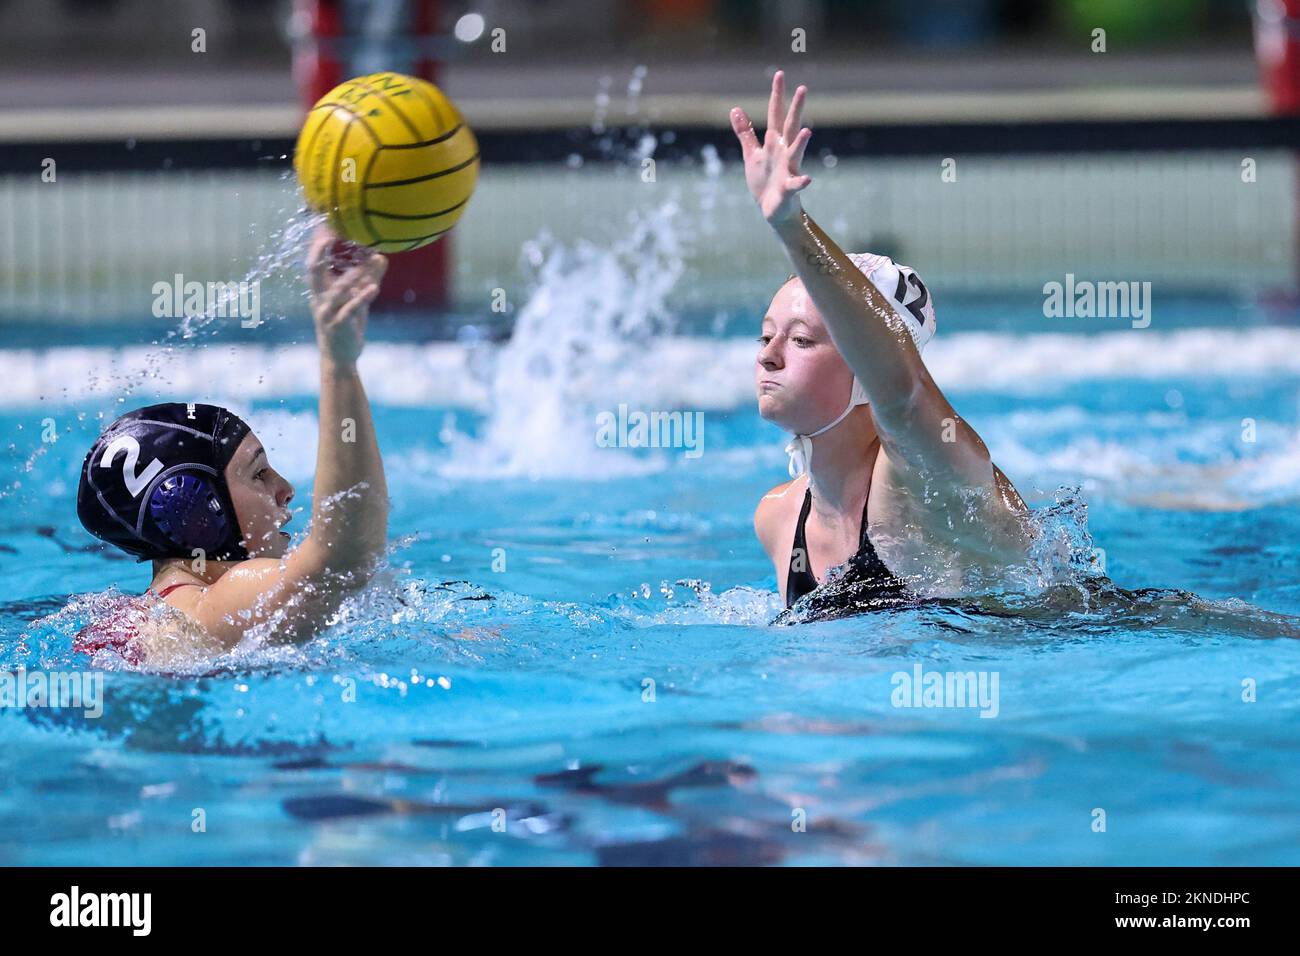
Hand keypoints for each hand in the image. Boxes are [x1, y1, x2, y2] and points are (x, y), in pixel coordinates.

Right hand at [307, 225, 387, 366]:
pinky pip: (348, 310)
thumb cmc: (348, 324)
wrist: (341, 357)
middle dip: (318, 250)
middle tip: (329, 232)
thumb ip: (369, 278)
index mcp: (320, 289)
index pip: (314, 261)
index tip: (324, 222)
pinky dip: (361, 298)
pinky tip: (373, 288)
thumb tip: (381, 256)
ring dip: (349, 276)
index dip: (317, 242)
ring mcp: (327, 312)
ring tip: (365, 263)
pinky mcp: (338, 326)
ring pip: (335, 290)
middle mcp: (320, 298)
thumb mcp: (359, 299)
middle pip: (313, 270)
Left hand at [730, 71, 812, 226]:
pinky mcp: (788, 188)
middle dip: (795, 109)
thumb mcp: (752, 154)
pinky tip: (807, 179)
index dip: (777, 95)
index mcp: (774, 143)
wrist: (773, 210)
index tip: (780, 74)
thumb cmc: (764, 181)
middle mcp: (784, 152)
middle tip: (803, 89)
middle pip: (790, 127)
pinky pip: (796, 184)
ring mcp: (788, 169)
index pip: (775, 114)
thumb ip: (745, 132)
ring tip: (805, 131)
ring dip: (800, 143)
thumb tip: (735, 109)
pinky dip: (801, 182)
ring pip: (795, 153)